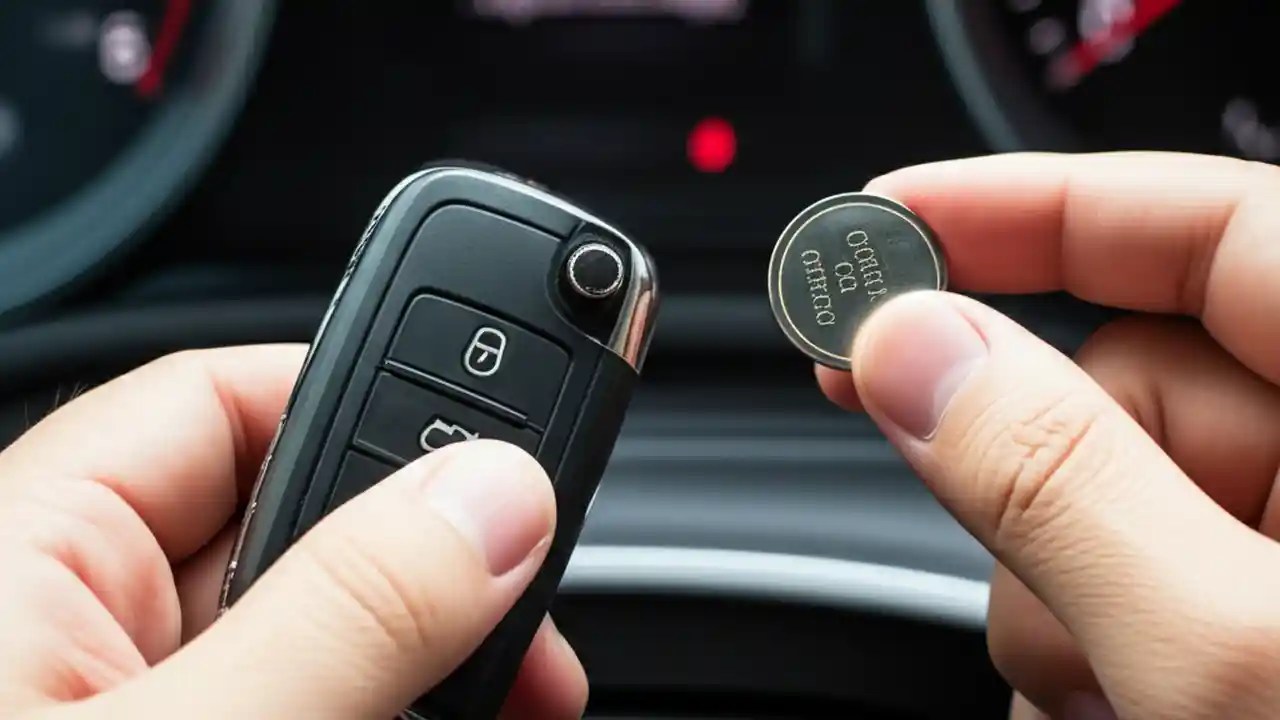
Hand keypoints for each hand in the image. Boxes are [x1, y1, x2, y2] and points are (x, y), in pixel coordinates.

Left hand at [0, 345, 586, 718]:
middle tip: (533, 597)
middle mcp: (72, 620)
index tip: (509, 437)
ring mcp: (134, 699)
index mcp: (24, 555)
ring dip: (436, 652)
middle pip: (302, 519)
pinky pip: (314, 699)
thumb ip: (342, 615)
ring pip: (325, 628)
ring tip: (517, 690)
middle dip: (436, 554)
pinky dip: (397, 708)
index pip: (224, 398)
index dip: (380, 395)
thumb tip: (496, 498)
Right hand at [817, 152, 1279, 719]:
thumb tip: (913, 351)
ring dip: (1058, 605)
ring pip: (1106, 503)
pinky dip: (1087, 646)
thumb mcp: (1230, 655)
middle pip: (1127, 393)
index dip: (1033, 205)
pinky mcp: (1262, 622)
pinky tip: (1110, 709)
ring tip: (1101, 704)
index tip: (881, 227)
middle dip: (1039, 491)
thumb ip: (1064, 489)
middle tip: (1021, 583)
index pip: (1206, 226)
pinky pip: (1131, 583)